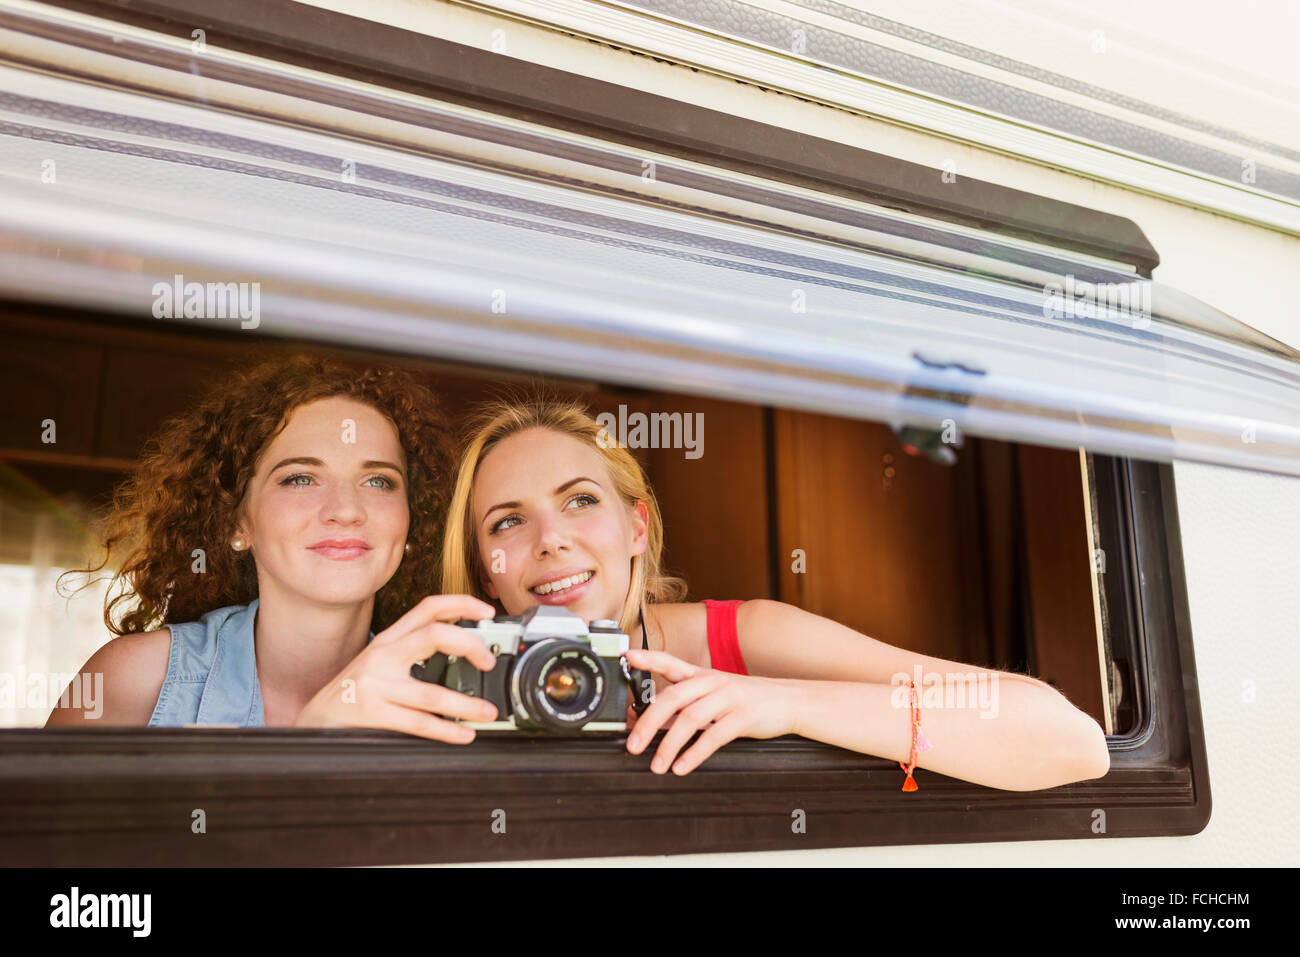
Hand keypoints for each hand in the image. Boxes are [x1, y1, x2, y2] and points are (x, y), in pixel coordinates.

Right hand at [293, 594, 499, 742]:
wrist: (311, 721)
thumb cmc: (351, 694)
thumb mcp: (378, 664)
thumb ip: (409, 654)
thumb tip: (460, 654)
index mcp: (388, 640)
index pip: (427, 608)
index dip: (461, 603)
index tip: (487, 611)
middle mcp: (382, 655)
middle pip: (434, 635)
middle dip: (470, 645)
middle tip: (489, 662)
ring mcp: (375, 684)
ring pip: (431, 691)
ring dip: (466, 705)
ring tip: (487, 712)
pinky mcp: (371, 713)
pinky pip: (417, 722)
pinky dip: (446, 730)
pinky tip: (462, 734)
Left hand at [623, 648, 800, 774]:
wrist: (789, 700)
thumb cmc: (746, 699)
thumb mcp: (715, 692)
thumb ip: (686, 702)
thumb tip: (652, 721)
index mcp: (702, 675)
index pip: (671, 662)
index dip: (650, 659)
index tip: (628, 658)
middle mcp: (712, 683)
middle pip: (673, 697)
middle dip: (649, 722)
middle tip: (633, 744)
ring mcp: (729, 698)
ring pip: (690, 719)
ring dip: (669, 744)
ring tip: (656, 765)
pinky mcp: (743, 717)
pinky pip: (714, 736)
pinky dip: (694, 753)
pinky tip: (682, 766)